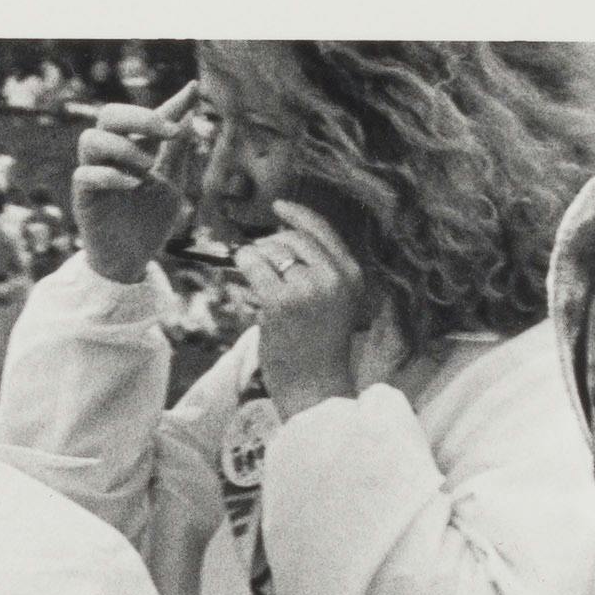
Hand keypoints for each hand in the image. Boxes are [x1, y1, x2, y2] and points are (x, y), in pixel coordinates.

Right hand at [69, 82, 200, 285]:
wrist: (132, 260)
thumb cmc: (150, 222)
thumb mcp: (172, 186)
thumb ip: (176, 154)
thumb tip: (189, 117)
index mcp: (135, 148)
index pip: (150, 118)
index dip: (173, 103)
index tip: (195, 89)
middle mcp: (111, 156)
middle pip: (109, 115)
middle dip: (139, 117)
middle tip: (167, 131)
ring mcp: (94, 174)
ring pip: (90, 139)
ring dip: (123, 147)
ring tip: (148, 167)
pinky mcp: (83, 198)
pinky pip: (84, 175)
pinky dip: (110, 175)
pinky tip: (133, 185)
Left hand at [244, 202, 371, 418]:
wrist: (315, 388)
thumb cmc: (317, 350)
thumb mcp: (333, 304)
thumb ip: (318, 272)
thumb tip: (277, 240)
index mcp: (351, 275)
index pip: (322, 230)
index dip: (297, 214)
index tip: (278, 206)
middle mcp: (334, 277)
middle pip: (292, 238)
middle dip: (269, 246)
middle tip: (259, 266)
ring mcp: (308, 287)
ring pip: (270, 250)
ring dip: (256, 262)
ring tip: (259, 288)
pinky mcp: (281, 301)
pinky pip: (253, 264)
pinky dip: (243, 264)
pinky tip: (243, 274)